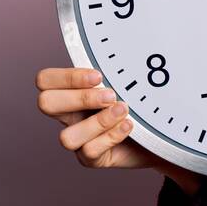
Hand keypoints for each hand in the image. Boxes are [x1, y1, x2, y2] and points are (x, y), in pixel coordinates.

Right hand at [35, 66, 201, 193]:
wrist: (160, 133)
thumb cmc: (141, 103)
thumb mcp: (128, 82)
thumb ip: (116, 70)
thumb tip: (124, 47)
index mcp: (72, 92)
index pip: (45, 80)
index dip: (67, 77)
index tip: (99, 75)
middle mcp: (70, 115)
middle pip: (45, 103)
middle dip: (79, 98)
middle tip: (110, 94)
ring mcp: (79, 139)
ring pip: (66, 137)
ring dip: (98, 122)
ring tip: (123, 110)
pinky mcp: (92, 158)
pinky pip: (89, 152)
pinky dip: (111, 136)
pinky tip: (129, 126)